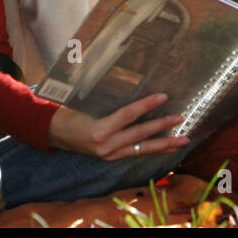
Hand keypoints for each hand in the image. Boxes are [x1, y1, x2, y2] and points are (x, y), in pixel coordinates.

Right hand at [46, 92, 189, 159]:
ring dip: (165, 144)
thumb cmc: (68, 112)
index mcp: (97, 129)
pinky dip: (154, 150)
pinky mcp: (113, 157)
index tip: (163, 96)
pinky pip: (137, 153)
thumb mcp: (84, 103)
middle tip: (181, 118)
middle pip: (139, 135)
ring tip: (184, 139)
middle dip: (162, 127)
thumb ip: (106, 98)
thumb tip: (129, 79)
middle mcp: (106, 145)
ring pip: (142, 149)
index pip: (127, 115)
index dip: (146, 105)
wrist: (54, 134)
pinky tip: (169, 147)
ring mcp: (110, 154)